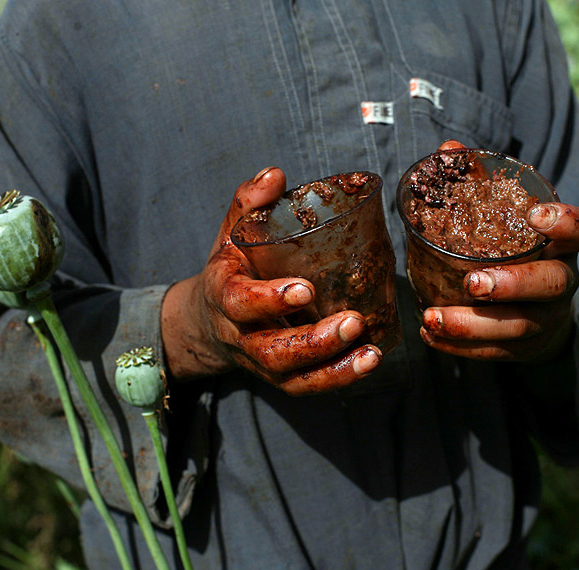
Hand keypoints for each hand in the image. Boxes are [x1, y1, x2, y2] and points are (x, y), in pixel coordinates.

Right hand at [161, 167, 381, 394]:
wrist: (207, 321)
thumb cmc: (231, 269)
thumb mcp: (231, 233)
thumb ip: (250, 204)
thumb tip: (275, 174)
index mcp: (223, 295)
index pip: (240, 303)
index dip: (269, 300)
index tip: (305, 289)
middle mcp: (239, 336)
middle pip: (271, 352)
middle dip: (312, 342)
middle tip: (353, 322)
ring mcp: (260, 362)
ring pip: (292, 377)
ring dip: (334, 369)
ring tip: (372, 352)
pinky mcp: (280, 377)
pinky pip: (307, 386)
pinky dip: (339, 377)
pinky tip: (369, 360)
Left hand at [419, 141, 578, 361]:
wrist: (534, 310)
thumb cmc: (511, 251)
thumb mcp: (501, 217)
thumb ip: (478, 183)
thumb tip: (447, 150)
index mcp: (562, 244)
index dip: (568, 222)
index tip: (536, 214)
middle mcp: (563, 281)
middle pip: (551, 285)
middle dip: (513, 284)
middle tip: (471, 282)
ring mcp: (547, 318)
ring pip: (519, 326)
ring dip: (473, 325)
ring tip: (431, 317)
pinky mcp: (524, 349)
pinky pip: (496, 354)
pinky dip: (460, 348)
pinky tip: (429, 336)